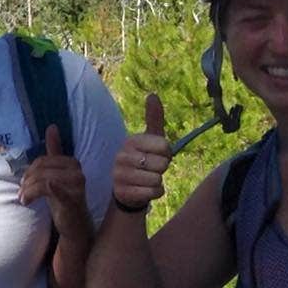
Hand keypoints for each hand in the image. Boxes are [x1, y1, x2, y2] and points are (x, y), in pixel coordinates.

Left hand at [18, 124, 90, 237]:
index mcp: (72, 163)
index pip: (42, 160)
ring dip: (28, 191)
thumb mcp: (56, 173)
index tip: (24, 184)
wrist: (75, 224)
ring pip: (42, 180)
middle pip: (41, 169)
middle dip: (27, 181)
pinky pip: (52, 189)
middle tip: (22, 194)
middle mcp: (77, 171)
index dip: (30, 172)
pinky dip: (37, 192)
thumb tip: (51, 126)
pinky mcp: (72, 199)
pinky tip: (28, 200)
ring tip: (24, 199)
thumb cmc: (63, 197)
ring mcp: (76, 185)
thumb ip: (55, 151)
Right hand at [112, 94, 172, 210]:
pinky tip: (145, 190)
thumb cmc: (143, 160)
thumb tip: (153, 94)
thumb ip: (154, 117)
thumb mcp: (150, 139)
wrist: (126, 189)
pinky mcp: (122, 192)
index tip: (158, 155)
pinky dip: (155, 193)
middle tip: (151, 169)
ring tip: (147, 180)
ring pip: (157, 179)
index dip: (167, 154)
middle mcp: (121, 156)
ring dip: (158, 182)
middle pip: (162, 164)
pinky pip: (153, 193)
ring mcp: (119, 175)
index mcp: (130, 141)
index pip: (165, 147)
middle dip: (162, 169)